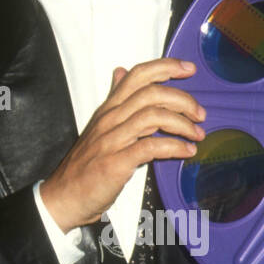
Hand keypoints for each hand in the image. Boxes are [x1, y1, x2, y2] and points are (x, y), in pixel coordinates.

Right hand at [39, 58, 205, 230]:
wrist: (64, 196)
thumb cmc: (85, 164)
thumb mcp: (99, 124)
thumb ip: (115, 99)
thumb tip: (120, 71)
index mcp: (109, 108)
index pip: (138, 75)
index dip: (166, 67)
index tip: (188, 69)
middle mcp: (110, 119)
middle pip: (151, 93)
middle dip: (183, 99)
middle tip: (199, 113)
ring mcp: (112, 140)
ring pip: (153, 116)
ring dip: (183, 124)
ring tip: (197, 134)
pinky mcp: (116, 162)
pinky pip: (151, 147)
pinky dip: (174, 147)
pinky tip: (187, 151)